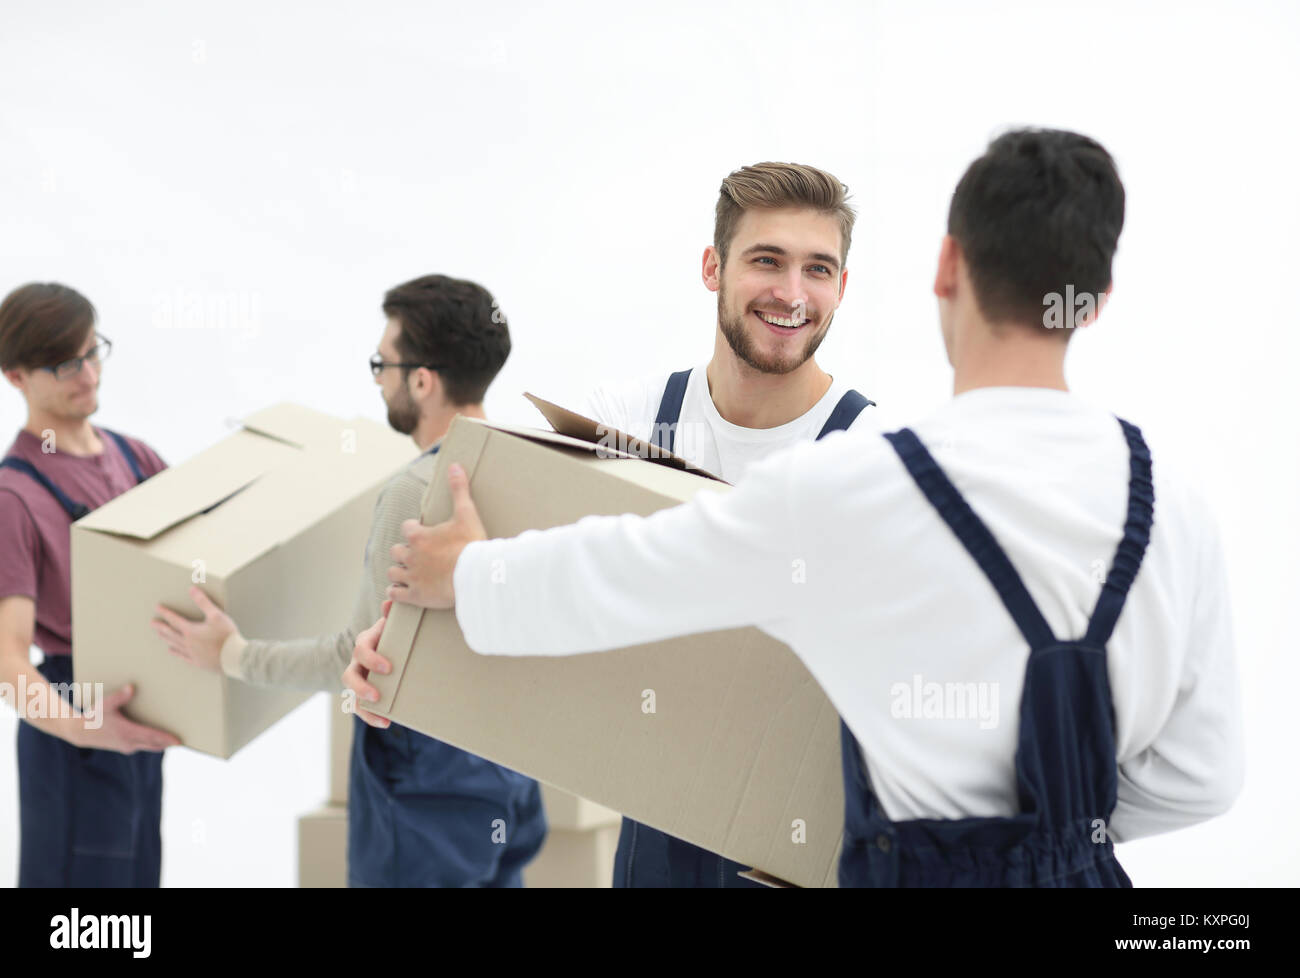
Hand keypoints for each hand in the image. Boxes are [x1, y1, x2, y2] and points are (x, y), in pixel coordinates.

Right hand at [74, 682, 180, 752]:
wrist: (79, 732)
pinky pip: (142, 747)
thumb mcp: (105, 704)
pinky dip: (152, 745)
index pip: (152, 736)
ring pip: (149, 747)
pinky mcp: (124, 747)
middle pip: (154, 744)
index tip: (179, 741)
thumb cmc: (93, 716)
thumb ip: (119, 696)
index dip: (166, 738)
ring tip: (175, 741)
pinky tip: (159, 741)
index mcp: (126, 731)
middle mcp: (128, 742)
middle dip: (168, 743)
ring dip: (161, 745)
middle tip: (184, 741)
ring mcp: (126, 746)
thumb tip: (132, 687)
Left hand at [151, 586, 238, 672]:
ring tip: (160, 635)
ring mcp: (192, 653)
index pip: (175, 620)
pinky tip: (172, 651)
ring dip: (166, 638)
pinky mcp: (198, 661)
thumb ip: (203, 602)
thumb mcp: (216, 615)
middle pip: (171, 633)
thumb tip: (192, 590)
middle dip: (161, 627)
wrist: (234, 657)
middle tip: (153, 623)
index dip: (166, 613)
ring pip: (175, 644)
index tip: (158, 608)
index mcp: (191, 631)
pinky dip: (176, 652)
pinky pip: (182, 656)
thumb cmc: (226, 636)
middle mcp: (188, 642)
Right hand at [343, 600, 393, 728]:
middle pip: (350, 675)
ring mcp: (359, 678)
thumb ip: (392, 614)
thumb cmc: (396, 633)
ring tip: (382, 717)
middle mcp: (358, 661)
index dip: (372, 659)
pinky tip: (386, 722)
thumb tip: (391, 602)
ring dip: (364, 707)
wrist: (396, 644)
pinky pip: (361, 707)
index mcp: (365, 642)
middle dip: (361, 687)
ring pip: (351, 695)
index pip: (361, 649)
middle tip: (377, 695)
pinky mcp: (363, 692)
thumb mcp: (395, 623)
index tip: (389, 668)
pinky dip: (371, 715)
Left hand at [386, 463, 485, 607]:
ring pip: (393, 572)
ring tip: (408, 573)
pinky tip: (401, 591)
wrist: (476, 576)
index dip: (414, 531)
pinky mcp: (415, 595)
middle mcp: (411, 555)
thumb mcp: (467, 514)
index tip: (422, 534)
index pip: (407, 529)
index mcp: (419, 536)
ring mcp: (411, 576)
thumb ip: (459, 489)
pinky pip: (395, 593)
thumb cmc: (471, 545)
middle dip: (404, 552)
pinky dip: (396, 592)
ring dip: (398, 572)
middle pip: (396, 551)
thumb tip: (454, 466)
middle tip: (416, 555)